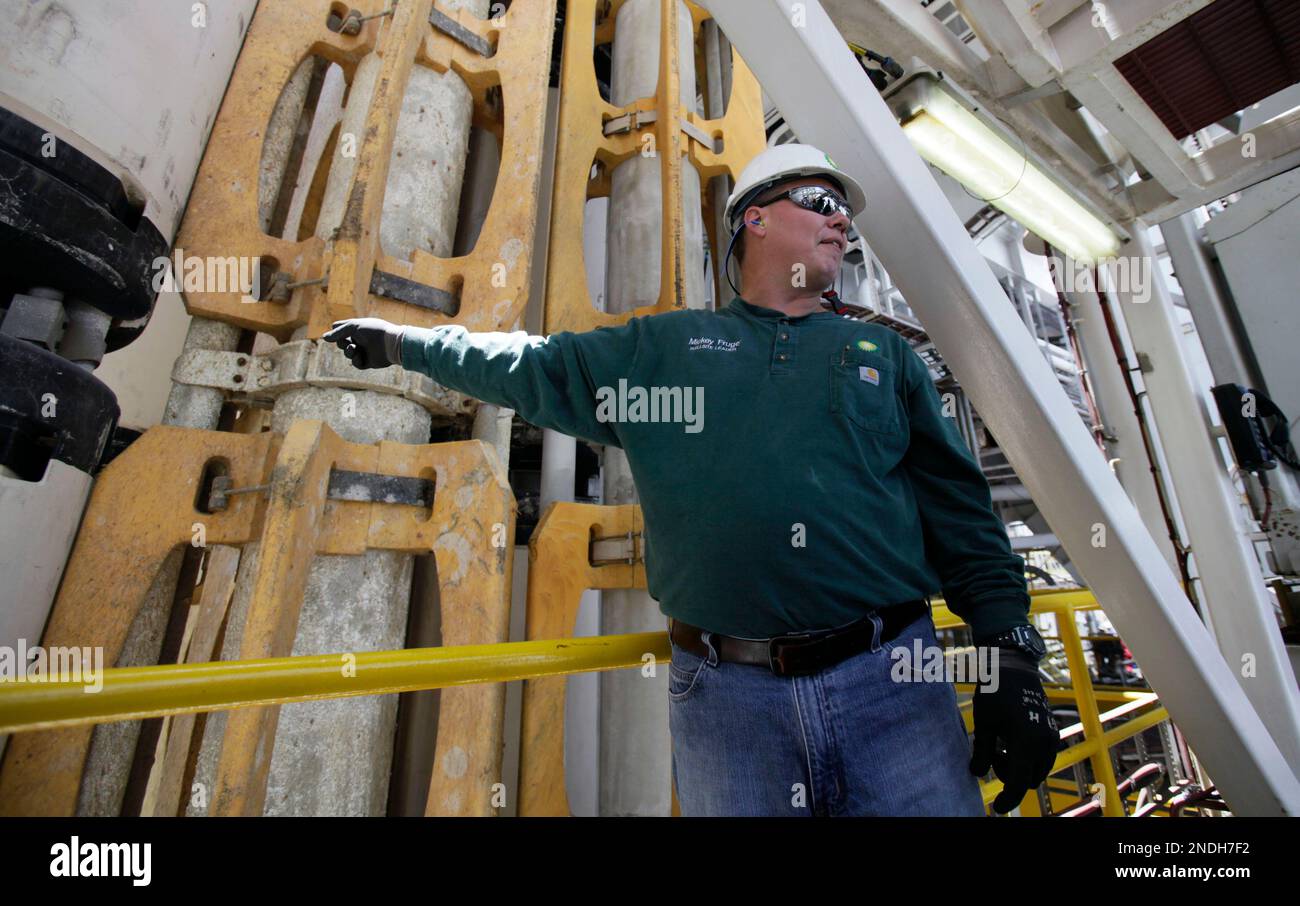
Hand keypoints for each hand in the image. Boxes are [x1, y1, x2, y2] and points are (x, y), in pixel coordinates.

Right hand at [322, 317, 404, 368]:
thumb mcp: (353, 327)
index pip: (340, 328)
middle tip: (346, 342)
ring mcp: (364, 350)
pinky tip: (360, 357)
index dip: (336, 330)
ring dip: (348, 351)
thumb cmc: (373, 331)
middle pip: (341, 342)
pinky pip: (356, 363)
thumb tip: (324, 337)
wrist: (390, 343)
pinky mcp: (368, 362)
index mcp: (357, 329)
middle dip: (341, 342)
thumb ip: (338, 332)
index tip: (337, 330)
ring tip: (354, 349)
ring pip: (347, 354)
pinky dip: (356, 360)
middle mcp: (360, 339)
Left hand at [969, 649, 1064, 813]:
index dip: (1008, 799)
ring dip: (1019, 766)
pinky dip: (1027, 757)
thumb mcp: (983, 723)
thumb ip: (981, 752)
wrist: (1014, 666)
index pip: (1020, 782)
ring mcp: (1051, 736)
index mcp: (1027, 741)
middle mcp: (1045, 742)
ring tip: (999, 745)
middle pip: (1029, 779)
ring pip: (1037, 769)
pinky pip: (1042, 756)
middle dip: (1010, 775)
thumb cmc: (995, 692)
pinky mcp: (1051, 731)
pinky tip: (1010, 740)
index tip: (998, 808)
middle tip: (991, 753)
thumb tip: (976, 774)